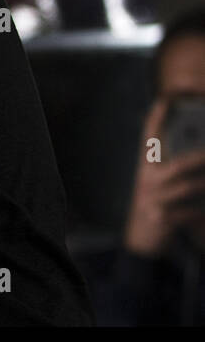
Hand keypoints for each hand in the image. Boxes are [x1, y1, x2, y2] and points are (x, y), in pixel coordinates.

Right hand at [124, 99, 204, 256]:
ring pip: (188, 188)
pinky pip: (191, 213)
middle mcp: (148, 180)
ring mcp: (154, 200)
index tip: (164, 101)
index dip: (156, 120)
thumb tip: (198, 155)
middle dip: (200, 159)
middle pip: (178, 165)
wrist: (142, 239)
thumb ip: (172, 169)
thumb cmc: (156, 205)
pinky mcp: (163, 218)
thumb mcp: (157, 184)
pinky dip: (202, 213)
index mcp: (146, 168)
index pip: (149, 139)